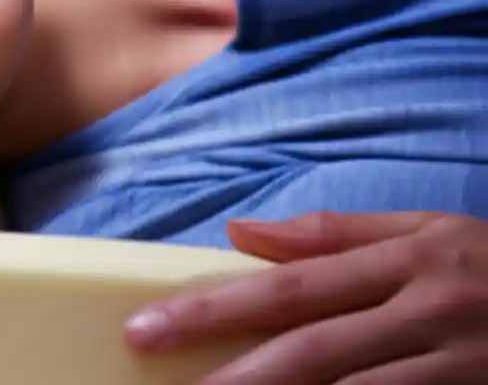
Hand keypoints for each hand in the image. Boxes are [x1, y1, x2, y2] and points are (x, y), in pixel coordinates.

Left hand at [123, 211, 487, 383]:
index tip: (146, 326)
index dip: (214, 309)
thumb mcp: (429, 232)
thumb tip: (239, 233)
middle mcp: (428, 312)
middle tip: (158, 379)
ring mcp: (457, 367)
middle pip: (311, 349)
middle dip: (229, 372)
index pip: (289, 289)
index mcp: (408, 260)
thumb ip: (334, 235)